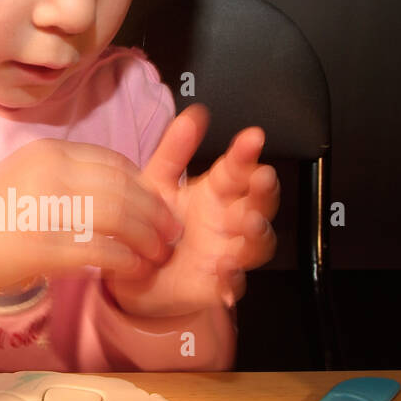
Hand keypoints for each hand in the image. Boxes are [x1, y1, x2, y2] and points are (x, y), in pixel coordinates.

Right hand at [0, 138, 181, 298]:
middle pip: (123, 188)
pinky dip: (126, 260)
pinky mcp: (43, 246)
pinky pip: (100, 250)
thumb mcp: (27, 174)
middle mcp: (51, 173)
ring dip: (147, 237)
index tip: (156, 203)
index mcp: (49, 153)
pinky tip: (135, 268)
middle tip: (170, 231)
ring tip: (159, 252)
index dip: (144, 185)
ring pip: (118, 217)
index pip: (114, 162)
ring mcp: (47, 209)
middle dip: (155, 212)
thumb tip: (114, 188)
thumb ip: (66, 176)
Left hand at [105, 104, 279, 317]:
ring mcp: (228, 253)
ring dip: (258, 232)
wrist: (135, 277)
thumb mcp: (155, 183)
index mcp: (216, 192)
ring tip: (250, 224)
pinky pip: (233, 284)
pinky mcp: (218, 285)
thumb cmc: (152, 227)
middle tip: (262, 177)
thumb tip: (192, 115)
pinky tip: (226, 271)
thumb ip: (173, 151)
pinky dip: (233, 280)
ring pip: (257, 243)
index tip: (252, 137)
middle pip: (259, 203)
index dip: (247, 152)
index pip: (239, 168)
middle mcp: (229, 221)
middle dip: (265, 190)